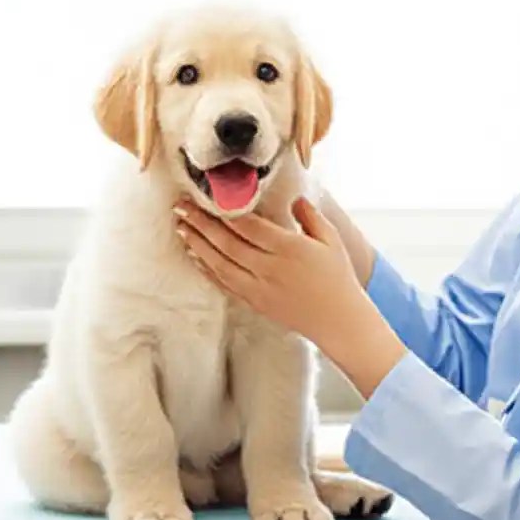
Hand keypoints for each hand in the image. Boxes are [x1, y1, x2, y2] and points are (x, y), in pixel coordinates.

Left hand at [173, 198, 405, 396]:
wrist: (338, 321)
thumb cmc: (338, 278)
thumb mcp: (331, 240)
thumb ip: (310, 216)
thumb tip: (294, 198)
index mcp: (289, 248)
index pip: (249, 226)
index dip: (225, 212)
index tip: (207, 198)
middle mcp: (269, 268)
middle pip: (227, 243)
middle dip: (201, 223)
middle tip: (181, 207)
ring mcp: (259, 288)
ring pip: (219, 263)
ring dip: (197, 244)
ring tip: (181, 227)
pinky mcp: (255, 302)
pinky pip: (224, 283)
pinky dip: (207, 268)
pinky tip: (195, 255)